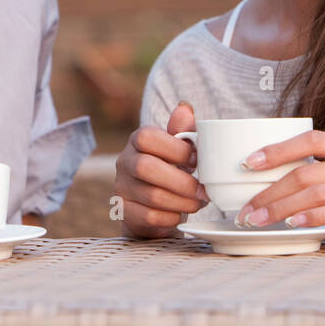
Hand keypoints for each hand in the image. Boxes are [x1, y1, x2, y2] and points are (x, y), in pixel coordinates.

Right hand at [114, 102, 209, 237]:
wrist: (155, 205)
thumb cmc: (171, 170)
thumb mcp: (179, 149)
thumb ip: (183, 131)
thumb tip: (185, 108)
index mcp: (138, 140)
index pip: (148, 137)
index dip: (176, 149)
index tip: (197, 160)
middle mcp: (124, 161)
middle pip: (146, 168)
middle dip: (182, 182)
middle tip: (203, 191)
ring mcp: (121, 187)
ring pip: (152, 196)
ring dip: (183, 202)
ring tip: (198, 202)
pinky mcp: (124, 212)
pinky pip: (150, 217)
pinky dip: (172, 217)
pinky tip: (181, 213)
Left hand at [232, 131, 324, 246]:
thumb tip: (297, 188)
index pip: (309, 138)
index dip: (276, 149)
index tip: (248, 163)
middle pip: (304, 170)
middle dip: (268, 190)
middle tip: (244, 210)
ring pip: (314, 189)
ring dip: (280, 207)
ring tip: (258, 221)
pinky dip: (312, 216)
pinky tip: (294, 224)